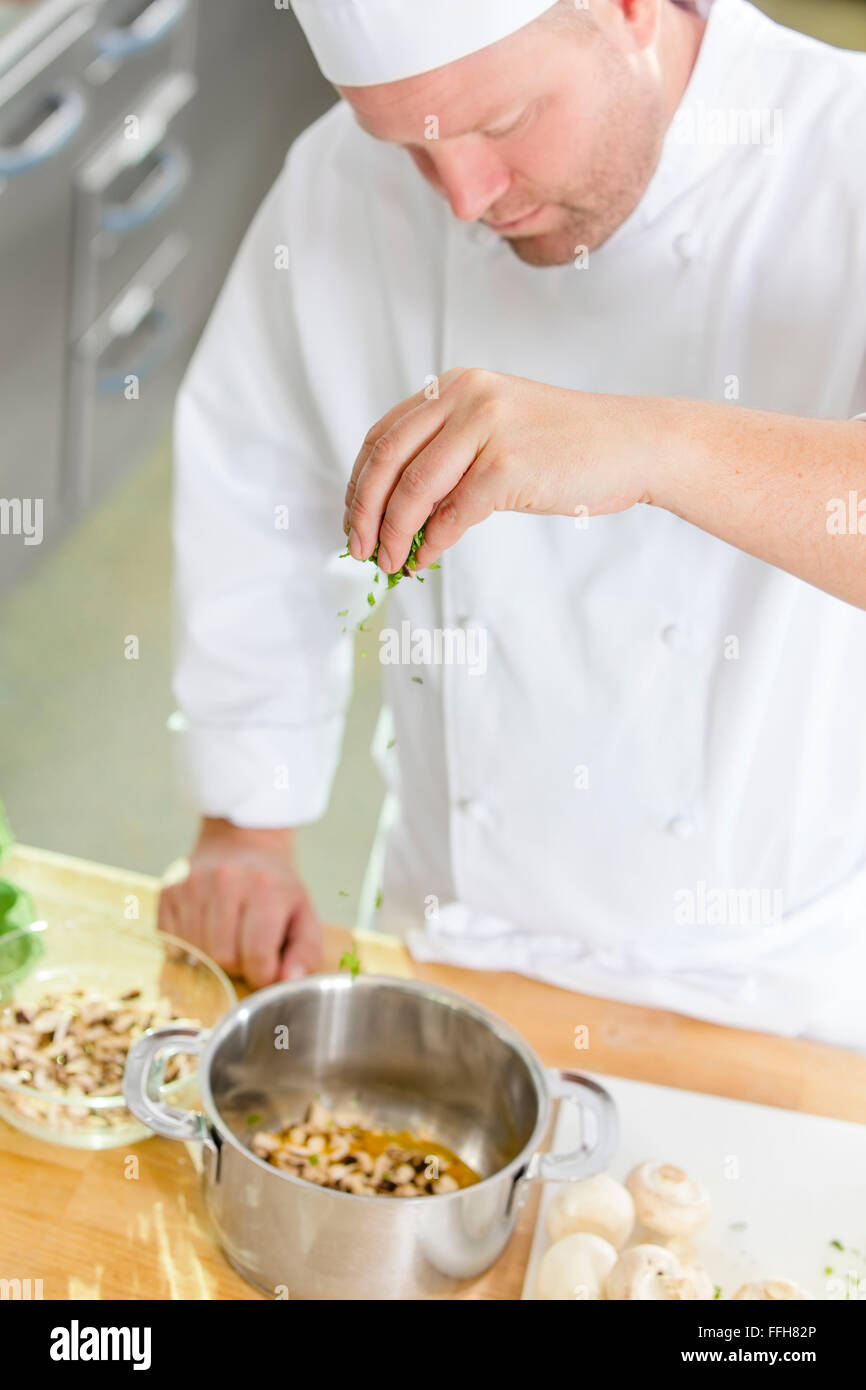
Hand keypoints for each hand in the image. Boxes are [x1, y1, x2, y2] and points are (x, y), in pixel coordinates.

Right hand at [158, 819, 321, 987]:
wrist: (243, 844)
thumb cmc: (276, 889)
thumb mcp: (304, 915)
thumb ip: (306, 952)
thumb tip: (287, 980)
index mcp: (266, 888)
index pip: (257, 955)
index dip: (263, 975)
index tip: (266, 969)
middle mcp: (226, 881)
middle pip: (222, 958)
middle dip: (237, 966)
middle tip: (246, 950)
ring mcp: (193, 884)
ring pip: (196, 952)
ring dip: (212, 958)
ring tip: (228, 938)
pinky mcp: (169, 890)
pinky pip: (171, 941)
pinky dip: (188, 947)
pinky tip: (205, 930)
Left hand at [343, 368, 655, 572]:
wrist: (632, 443)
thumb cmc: (568, 444)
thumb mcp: (497, 431)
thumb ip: (449, 455)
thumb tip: (398, 512)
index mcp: (455, 387)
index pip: (383, 436)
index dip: (358, 483)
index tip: (353, 518)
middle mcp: (465, 398)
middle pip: (386, 461)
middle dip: (363, 511)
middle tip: (358, 548)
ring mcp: (486, 429)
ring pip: (413, 490)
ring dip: (394, 534)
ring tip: (390, 560)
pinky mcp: (508, 466)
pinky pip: (452, 514)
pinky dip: (431, 542)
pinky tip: (425, 558)